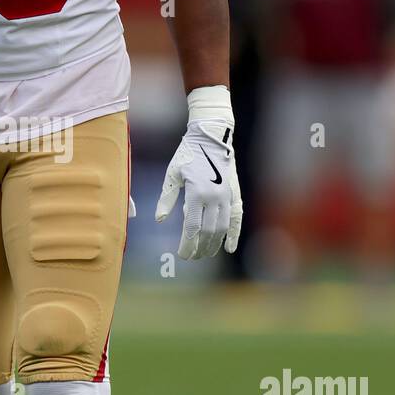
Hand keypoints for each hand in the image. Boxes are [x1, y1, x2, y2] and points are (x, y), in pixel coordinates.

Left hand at [155, 121, 242, 259]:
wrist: (211, 137)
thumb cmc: (188, 154)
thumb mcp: (172, 174)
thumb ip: (167, 198)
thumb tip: (159, 219)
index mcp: (196, 193)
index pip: (192, 227)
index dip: (187, 244)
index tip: (182, 255)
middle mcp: (214, 197)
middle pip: (207, 231)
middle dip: (199, 247)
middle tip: (191, 257)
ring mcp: (226, 196)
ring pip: (221, 227)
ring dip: (213, 244)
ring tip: (205, 254)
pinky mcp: (234, 194)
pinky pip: (235, 218)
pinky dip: (234, 234)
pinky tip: (229, 248)